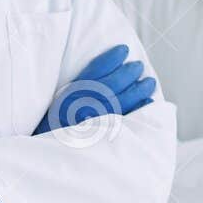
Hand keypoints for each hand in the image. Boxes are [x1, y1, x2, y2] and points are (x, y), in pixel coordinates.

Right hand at [35, 44, 155, 134]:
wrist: (52, 153)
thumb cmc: (56, 124)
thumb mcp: (61, 100)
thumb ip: (79, 86)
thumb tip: (105, 70)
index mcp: (71, 94)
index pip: (95, 69)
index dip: (112, 58)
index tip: (123, 49)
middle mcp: (84, 105)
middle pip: (113, 83)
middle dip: (130, 72)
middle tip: (139, 66)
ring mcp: (97, 120)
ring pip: (123, 100)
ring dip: (140, 89)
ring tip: (149, 82)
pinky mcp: (105, 134)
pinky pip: (127, 119)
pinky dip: (139, 108)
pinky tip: (148, 101)